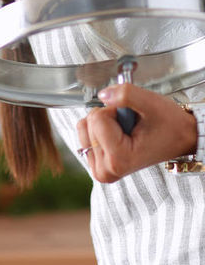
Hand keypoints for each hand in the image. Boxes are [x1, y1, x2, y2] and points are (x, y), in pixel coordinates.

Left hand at [76, 84, 196, 182]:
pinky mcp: (97, 165)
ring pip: (84, 127)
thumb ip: (126, 94)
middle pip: (89, 123)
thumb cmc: (169, 125)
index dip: (116, 111)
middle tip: (132, 126)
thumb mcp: (151, 103)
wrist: (180, 139)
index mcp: (118, 160)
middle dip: (110, 117)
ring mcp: (100, 170)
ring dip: (105, 122)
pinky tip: (120, 135)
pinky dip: (101, 128)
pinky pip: (85, 133)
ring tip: (127, 130)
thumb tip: (103, 94)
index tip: (133, 120)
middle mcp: (106, 171)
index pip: (97, 119)